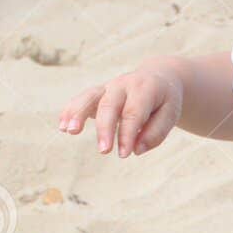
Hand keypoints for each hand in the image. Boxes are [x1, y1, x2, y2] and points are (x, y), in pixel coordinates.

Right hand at [58, 64, 182, 156]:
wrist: (159, 78)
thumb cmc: (164, 102)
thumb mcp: (170, 114)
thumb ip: (156, 132)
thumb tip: (136, 150)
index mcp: (145, 88)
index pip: (133, 112)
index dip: (127, 134)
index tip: (125, 154)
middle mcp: (124, 84)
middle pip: (110, 104)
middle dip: (105, 128)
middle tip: (103, 151)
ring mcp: (109, 87)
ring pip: (91, 96)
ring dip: (78, 113)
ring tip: (69, 131)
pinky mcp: (99, 93)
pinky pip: (82, 99)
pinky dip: (71, 110)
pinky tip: (62, 126)